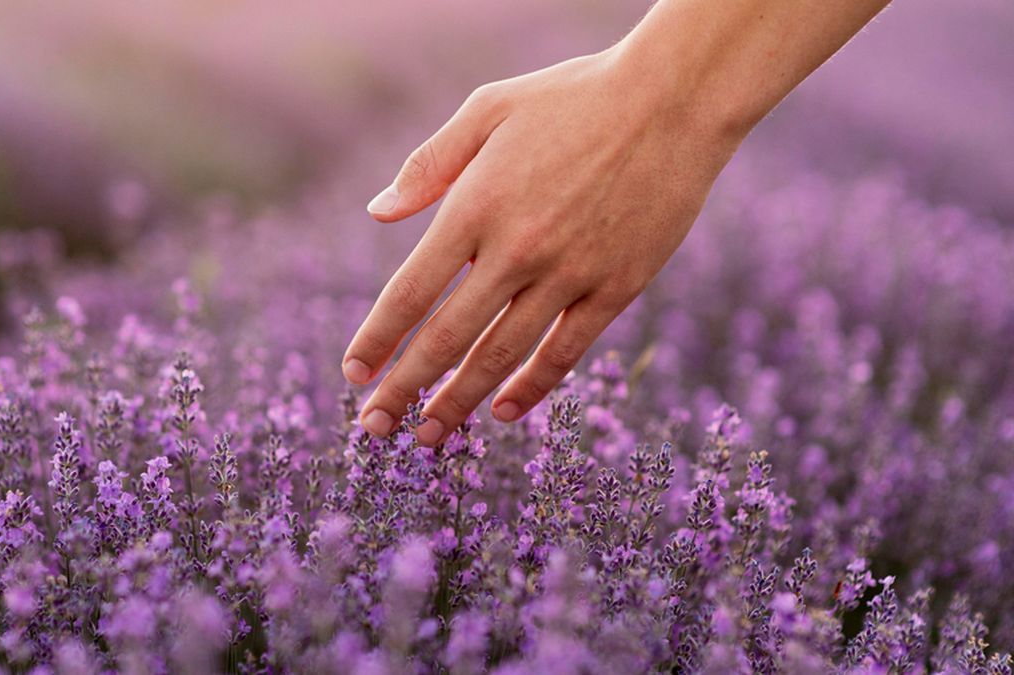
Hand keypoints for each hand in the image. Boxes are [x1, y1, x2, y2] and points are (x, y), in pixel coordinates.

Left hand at [342, 45, 743, 445]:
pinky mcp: (616, 287)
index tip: (353, 373)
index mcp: (476, 205)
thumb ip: (430, 164)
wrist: (675, 98)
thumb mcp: (490, 108)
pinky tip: (503, 412)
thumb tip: (379, 212)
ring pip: (501, 355)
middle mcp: (517, 249)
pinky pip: (565, 352)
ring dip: (458, 401)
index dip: (377, 339)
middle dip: (404, 388)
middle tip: (374, 427)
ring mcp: (570, 273)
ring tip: (429, 435)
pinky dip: (531, 387)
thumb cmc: (574, 97)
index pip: (410, 292)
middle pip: (446, 338)